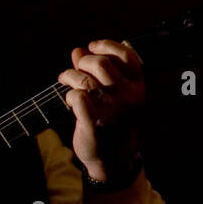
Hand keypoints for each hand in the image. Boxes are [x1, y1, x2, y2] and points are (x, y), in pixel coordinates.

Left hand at [57, 38, 143, 182]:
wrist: (113, 158)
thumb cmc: (112, 122)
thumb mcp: (113, 95)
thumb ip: (96, 71)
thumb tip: (78, 51)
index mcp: (137, 87)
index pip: (126, 55)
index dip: (106, 45)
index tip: (92, 46)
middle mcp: (127, 96)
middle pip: (100, 63)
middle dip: (83, 62)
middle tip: (76, 69)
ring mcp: (111, 110)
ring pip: (85, 79)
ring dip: (70, 76)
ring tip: (66, 80)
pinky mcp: (94, 123)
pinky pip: (77, 98)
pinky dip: (69, 95)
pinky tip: (70, 100)